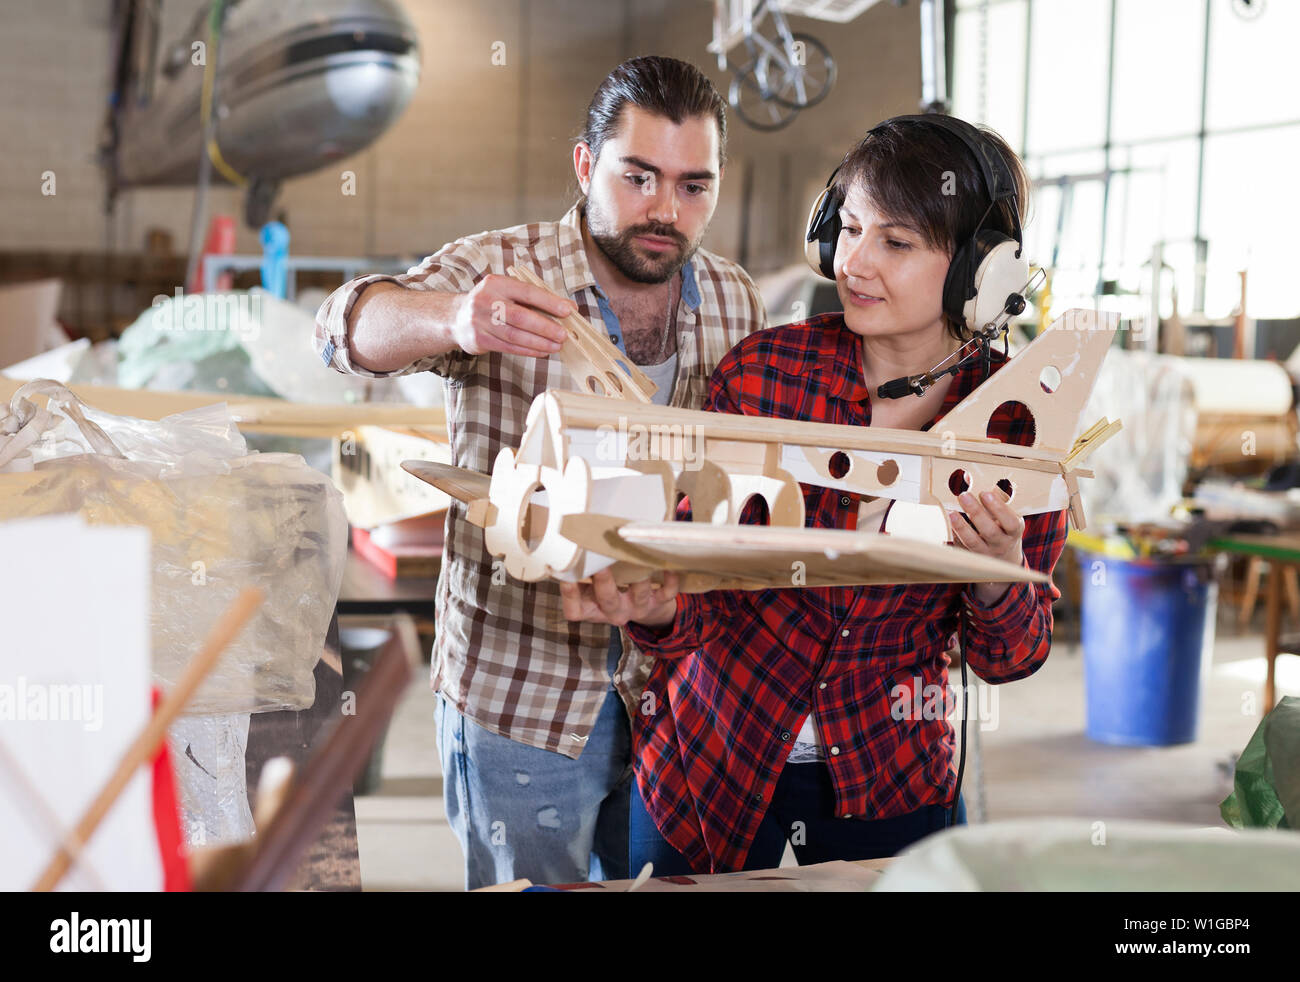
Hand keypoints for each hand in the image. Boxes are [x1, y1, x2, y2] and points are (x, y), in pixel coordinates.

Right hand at [451, 274, 573, 357]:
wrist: (456, 317)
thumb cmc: (491, 303)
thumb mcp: (508, 293)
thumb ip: (536, 299)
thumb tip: (570, 308)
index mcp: (496, 283)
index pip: (527, 292)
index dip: (549, 302)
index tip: (568, 311)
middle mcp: (486, 300)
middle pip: (521, 316)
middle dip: (545, 327)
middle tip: (563, 335)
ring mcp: (480, 321)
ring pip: (515, 335)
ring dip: (539, 342)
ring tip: (556, 346)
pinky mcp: (478, 339)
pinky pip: (508, 347)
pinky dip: (528, 351)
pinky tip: (542, 352)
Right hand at [558, 569, 680, 627]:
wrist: (642, 604)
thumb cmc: (610, 587)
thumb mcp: (591, 586)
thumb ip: (581, 571)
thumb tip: (567, 539)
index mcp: (592, 609)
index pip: (575, 610)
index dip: (570, 595)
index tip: (566, 576)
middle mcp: (614, 611)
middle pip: (607, 601)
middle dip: (604, 583)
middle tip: (600, 565)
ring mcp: (637, 608)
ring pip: (638, 596)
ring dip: (638, 578)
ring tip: (636, 558)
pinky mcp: (658, 602)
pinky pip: (666, 594)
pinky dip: (669, 581)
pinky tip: (668, 567)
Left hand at [951, 488, 1025, 604]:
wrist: (1003, 558)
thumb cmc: (1003, 529)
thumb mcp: (1006, 516)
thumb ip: (993, 500)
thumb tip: (969, 479)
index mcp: (1014, 531)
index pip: (1010, 522)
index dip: (998, 508)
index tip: (985, 493)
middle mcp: (1002, 544)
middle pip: (989, 531)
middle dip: (976, 512)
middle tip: (964, 495)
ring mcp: (986, 553)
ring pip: (973, 542)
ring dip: (961, 527)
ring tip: (952, 512)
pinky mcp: (972, 557)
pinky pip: (961, 548)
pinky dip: (954, 536)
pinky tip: (947, 525)